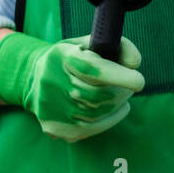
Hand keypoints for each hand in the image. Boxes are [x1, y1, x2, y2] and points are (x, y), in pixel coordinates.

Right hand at [0, 32, 144, 142]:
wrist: (34, 78)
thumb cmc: (71, 57)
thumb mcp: (88, 43)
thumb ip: (115, 46)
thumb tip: (135, 62)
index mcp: (62, 57)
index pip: (93, 69)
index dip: (119, 76)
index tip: (139, 81)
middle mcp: (53, 83)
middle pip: (98, 95)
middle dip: (122, 91)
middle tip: (132, 84)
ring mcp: (52, 108)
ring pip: (97, 114)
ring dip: (117, 104)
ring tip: (122, 94)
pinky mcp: (54, 127)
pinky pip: (91, 129)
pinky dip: (110, 119)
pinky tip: (117, 108)